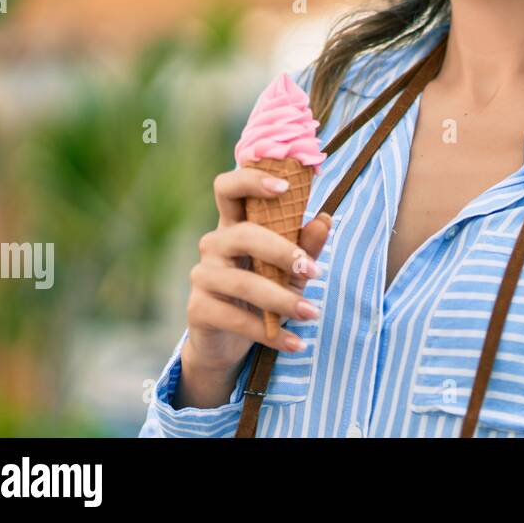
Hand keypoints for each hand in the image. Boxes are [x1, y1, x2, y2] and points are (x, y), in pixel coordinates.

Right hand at [183, 167, 332, 377]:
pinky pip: (236, 319)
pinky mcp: (198, 308)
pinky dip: (271, 334)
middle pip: (244, 234)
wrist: (230, 340)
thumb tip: (325, 220)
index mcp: (235, 224)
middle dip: (283, 251)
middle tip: (314, 270)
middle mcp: (214, 244)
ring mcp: (202, 276)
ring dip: (283, 298)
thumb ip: (306, 246)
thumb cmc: (264, 292)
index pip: (228, 188)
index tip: (286, 186)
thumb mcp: (291, 269)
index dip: (251, 179)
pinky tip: (295, 343)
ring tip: (312, 312)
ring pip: (244, 282)